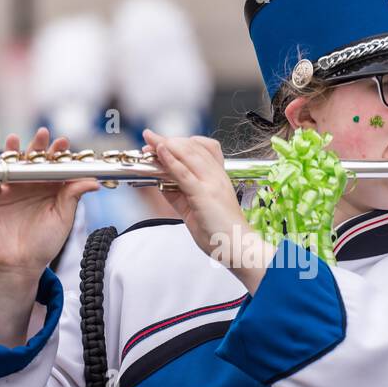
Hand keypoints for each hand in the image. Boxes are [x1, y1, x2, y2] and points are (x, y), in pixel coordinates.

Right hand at [0, 128, 97, 276]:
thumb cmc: (44, 243)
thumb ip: (73, 196)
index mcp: (50, 188)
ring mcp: (11, 189)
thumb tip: (93, 180)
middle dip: (38, 146)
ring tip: (16, 140)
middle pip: (34, 160)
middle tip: (43, 134)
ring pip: (13, 165)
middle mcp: (31, 184)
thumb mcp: (63, 218)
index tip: (63, 143)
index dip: (59, 153)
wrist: (19, 263)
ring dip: (14, 152)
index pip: (55, 165)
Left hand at [144, 130, 274, 288]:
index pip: (200, 149)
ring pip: (188, 155)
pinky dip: (170, 161)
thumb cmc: (219, 232)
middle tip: (150, 139)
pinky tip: (160, 152)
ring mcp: (211, 183)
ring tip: (150, 142)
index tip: (161, 142)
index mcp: (218, 177)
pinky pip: (184, 173)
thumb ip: (179, 193)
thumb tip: (162, 183)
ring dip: (166, 145)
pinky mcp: (204, 194)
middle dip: (168, 141)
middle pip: (191, 147)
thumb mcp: (195, 208)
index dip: (179, 143)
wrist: (238, 247)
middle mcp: (217, 175)